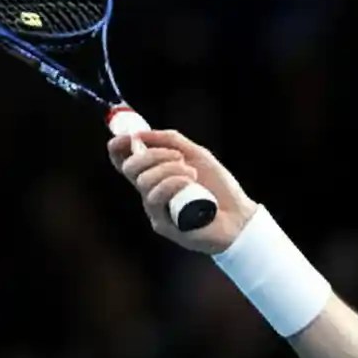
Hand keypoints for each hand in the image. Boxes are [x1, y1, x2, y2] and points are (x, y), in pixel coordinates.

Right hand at [107, 130, 257, 253]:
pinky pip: (154, 198)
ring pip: (143, 181)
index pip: (125, 160)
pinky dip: (172, 183)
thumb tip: (140, 133)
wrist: (239, 216)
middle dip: (152, 155)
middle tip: (178, 156)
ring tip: (193, 174)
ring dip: (169, 169)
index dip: (119, 147)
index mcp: (156, 174)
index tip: (126, 137)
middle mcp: (151, 191)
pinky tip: (190, 184)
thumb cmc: (219, 187)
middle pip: (130, 168)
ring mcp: (155, 208)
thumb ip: (171, 141)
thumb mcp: (197, 155)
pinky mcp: (161, 224)